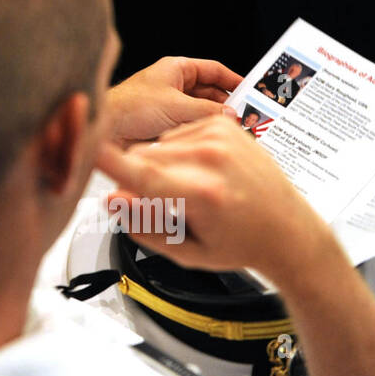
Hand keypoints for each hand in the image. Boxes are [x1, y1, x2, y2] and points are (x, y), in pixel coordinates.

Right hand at [97, 116, 332, 284]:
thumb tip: (113, 200)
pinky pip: (175, 134)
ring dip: (159, 164)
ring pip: (157, 144)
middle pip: (142, 157)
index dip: (108, 161)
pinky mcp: (223, 124)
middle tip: (167, 204)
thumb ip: (145, 226)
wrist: (289, 230)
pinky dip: (177, 151)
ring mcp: (221, 136)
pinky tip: (200, 171)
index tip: (85, 148)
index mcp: (204, 193)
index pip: (141, 173)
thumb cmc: (242, 243)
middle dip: (139, 178)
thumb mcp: (188, 251)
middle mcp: (213, 158)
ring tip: (191, 189)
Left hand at [106, 56, 241, 143]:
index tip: (252, 91)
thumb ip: (208, 111)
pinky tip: (213, 143)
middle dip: (226, 105)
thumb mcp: (177, 107)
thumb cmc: (131, 108)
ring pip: (201, 112)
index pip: (213, 70)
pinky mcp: (163, 125)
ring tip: (234, 133)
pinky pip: (189, 127)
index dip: (233, 80)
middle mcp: (173, 85)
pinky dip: (201, 133)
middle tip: (247, 118)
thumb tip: (231, 115)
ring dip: (214, 121)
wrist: (102, 131)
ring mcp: (169, 105)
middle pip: (209, 92)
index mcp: (176, 69)